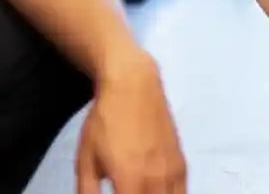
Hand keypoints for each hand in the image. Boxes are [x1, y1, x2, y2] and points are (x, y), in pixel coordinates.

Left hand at [76, 53, 186, 193]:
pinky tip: (159, 193)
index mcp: (129, 181)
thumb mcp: (85, 159)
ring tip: (140, 193)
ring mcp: (172, 171)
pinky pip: (182, 193)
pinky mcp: (181, 163)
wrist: (133, 86)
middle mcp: (156, 180)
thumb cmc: (104, 121)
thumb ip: (87, 192)